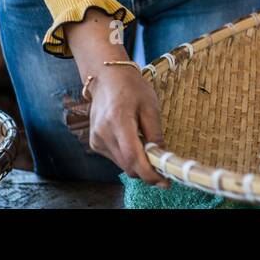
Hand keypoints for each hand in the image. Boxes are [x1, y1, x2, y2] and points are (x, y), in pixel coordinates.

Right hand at [65, 10, 169, 188]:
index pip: (132, 157)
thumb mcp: (151, 106)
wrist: (107, 77)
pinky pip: (115, 158)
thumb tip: (161, 157)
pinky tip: (134, 142)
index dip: (149, 173)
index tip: (164, 181)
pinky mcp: (94, 142)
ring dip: (137, 164)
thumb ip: (155, 134)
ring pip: (121, 164)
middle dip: (147, 171)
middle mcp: (103, 133)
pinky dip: (128, 157)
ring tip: (150, 150)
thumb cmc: (132, 87)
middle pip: (127, 165)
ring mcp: (96, 139)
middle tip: (164, 170)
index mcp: (118, 120)